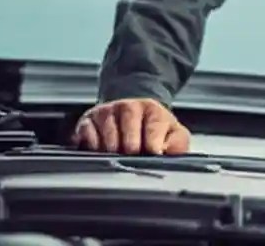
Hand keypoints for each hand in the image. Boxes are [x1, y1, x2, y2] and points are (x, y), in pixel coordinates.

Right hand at [70, 97, 190, 155]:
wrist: (133, 115)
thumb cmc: (154, 130)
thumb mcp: (173, 135)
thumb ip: (177, 145)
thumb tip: (167, 155)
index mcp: (152, 109)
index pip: (153, 125)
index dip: (153, 143)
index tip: (153, 153)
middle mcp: (128, 106)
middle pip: (129, 126)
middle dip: (132, 146)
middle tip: (133, 157)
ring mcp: (107, 112)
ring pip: (108, 132)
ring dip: (113, 149)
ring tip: (118, 157)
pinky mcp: (88, 120)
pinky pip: (87, 134)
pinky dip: (92, 146)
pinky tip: (100, 152)